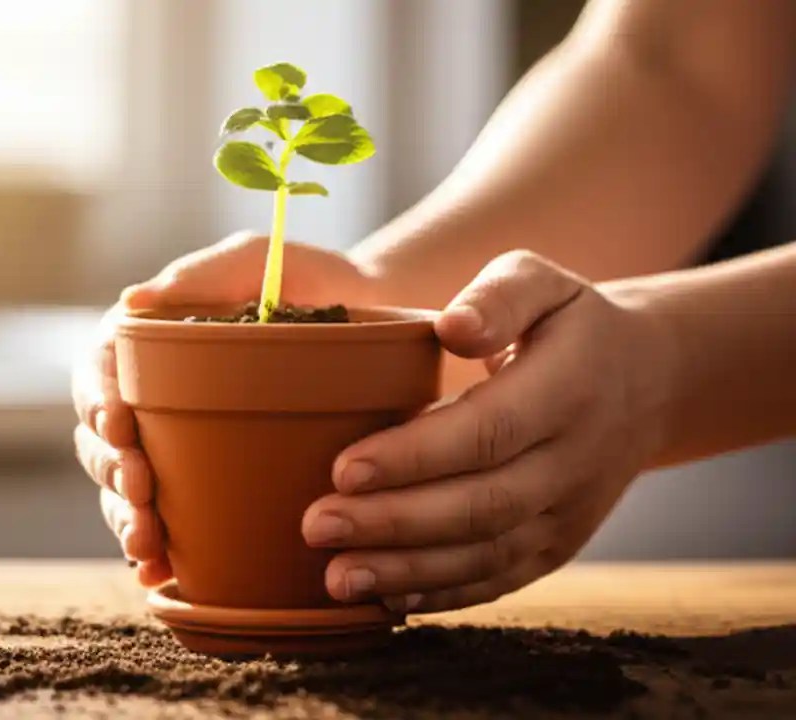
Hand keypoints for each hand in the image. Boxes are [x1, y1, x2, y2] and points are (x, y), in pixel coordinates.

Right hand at [72, 232, 378, 585]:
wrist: (372, 322)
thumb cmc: (309, 281)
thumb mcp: (255, 262)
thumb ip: (199, 274)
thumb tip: (132, 300)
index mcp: (143, 343)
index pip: (97, 372)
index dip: (96, 401)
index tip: (119, 423)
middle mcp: (148, 399)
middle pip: (101, 440)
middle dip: (109, 470)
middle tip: (139, 487)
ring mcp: (175, 447)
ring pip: (125, 490)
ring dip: (125, 518)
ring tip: (146, 542)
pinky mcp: (205, 486)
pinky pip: (169, 525)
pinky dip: (156, 553)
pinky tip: (160, 574)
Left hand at [302, 250, 673, 611]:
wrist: (650, 380)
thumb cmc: (567, 322)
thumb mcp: (542, 281)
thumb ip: (499, 295)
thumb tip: (453, 326)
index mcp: (569, 388)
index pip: (488, 432)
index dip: (415, 456)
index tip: (343, 467)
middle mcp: (576, 459)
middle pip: (481, 505)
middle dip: (393, 523)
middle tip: (317, 526)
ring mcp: (570, 511)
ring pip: (488, 555)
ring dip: (409, 572)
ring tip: (336, 576)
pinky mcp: (559, 544)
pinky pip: (501, 579)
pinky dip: (443, 596)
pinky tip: (386, 599)